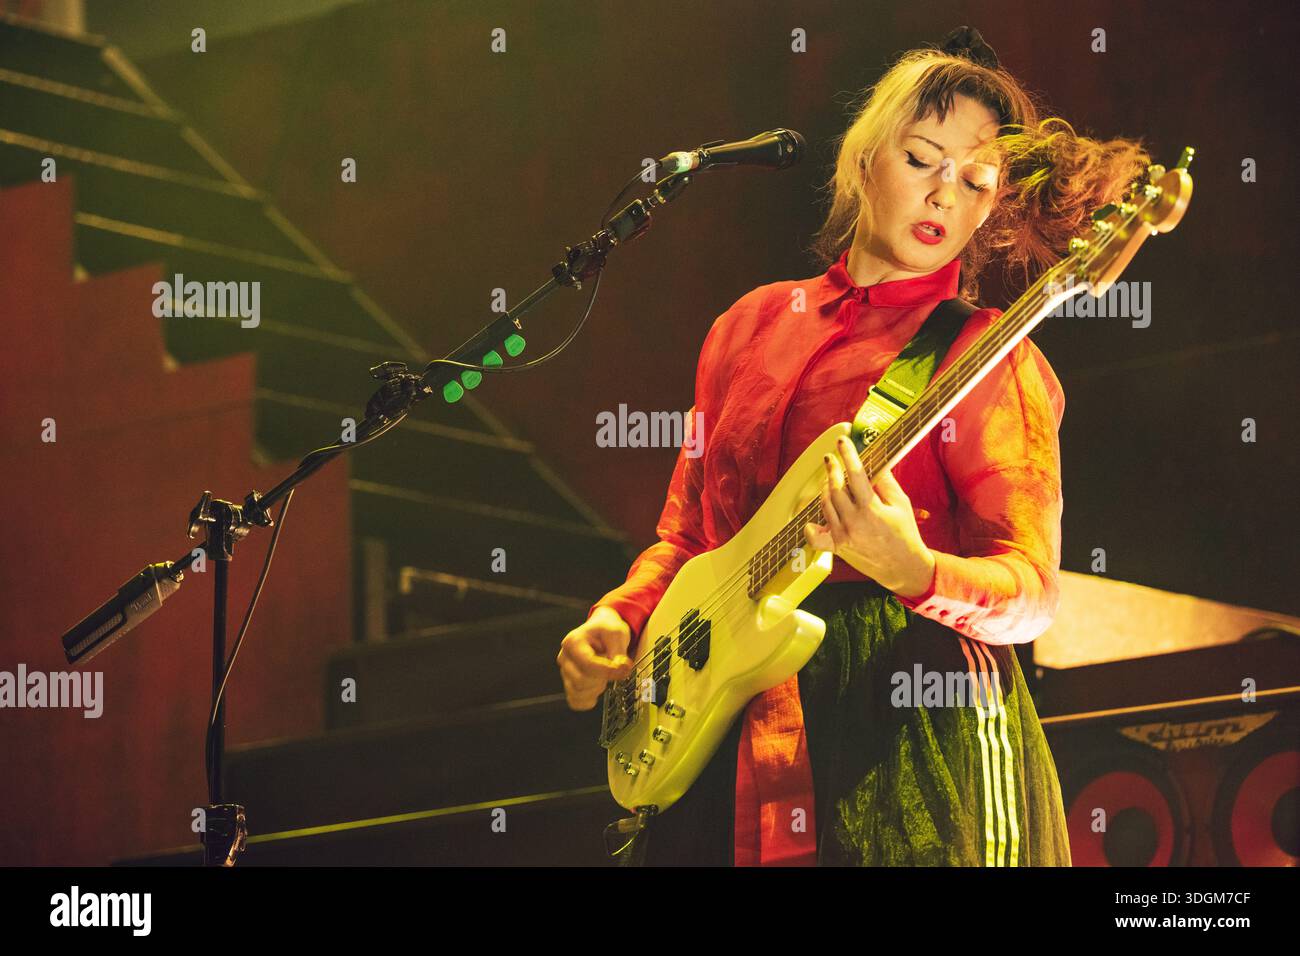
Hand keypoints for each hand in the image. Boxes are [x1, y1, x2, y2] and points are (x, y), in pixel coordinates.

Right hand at [557, 606, 635, 709]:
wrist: (601, 631)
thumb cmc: (606, 630)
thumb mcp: (617, 633)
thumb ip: (619, 651)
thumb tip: (622, 668)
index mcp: (573, 642)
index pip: (588, 664)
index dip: (608, 671)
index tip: (622, 669)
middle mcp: (565, 658)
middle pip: (581, 681)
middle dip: (602, 679)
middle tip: (612, 669)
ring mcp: (565, 672)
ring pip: (578, 692)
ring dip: (596, 689)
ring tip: (604, 675)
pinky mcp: (569, 683)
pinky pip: (575, 701)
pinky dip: (588, 700)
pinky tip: (597, 689)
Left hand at [803, 435, 935, 597]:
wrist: (903, 566)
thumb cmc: (905, 534)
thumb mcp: (901, 504)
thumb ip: (886, 483)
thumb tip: (875, 462)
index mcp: (871, 509)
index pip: (855, 475)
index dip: (848, 455)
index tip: (842, 442)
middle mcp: (854, 522)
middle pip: (835, 488)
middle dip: (832, 469)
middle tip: (831, 458)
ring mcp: (843, 535)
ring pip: (825, 505)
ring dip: (825, 489)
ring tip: (830, 480)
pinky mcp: (837, 547)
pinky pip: (816, 537)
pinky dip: (811, 527)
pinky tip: (811, 519)